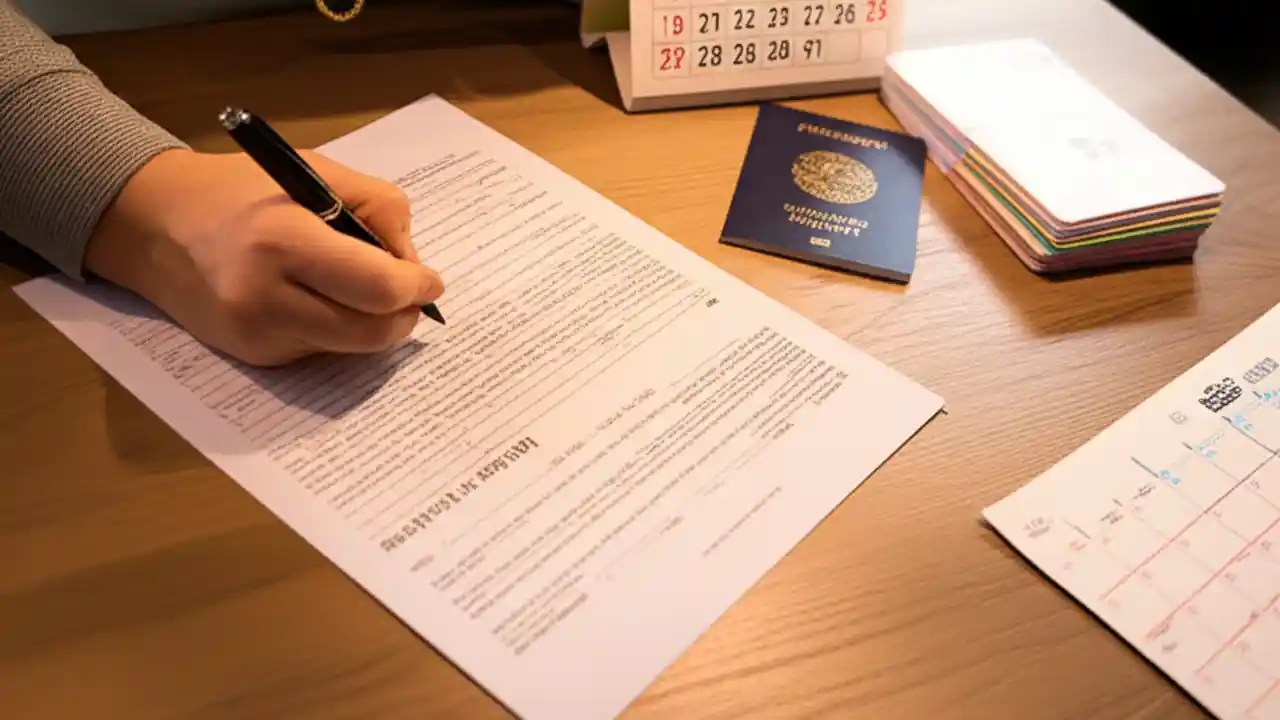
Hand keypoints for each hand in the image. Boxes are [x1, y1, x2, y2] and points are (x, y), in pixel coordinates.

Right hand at [84, 148, 443, 365]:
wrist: (156, 225)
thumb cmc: (243, 190)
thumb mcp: (316, 172)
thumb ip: (379, 210)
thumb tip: (412, 266)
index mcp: (285, 241)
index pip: (379, 288)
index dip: (416, 287)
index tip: (428, 279)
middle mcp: (267, 297)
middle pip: (373, 333)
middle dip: (403, 315)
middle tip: (409, 293)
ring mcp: (258, 335)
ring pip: (352, 349)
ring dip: (373, 325)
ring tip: (363, 290)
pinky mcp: (254, 357)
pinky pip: (321, 352)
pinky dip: (336, 330)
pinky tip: (316, 298)